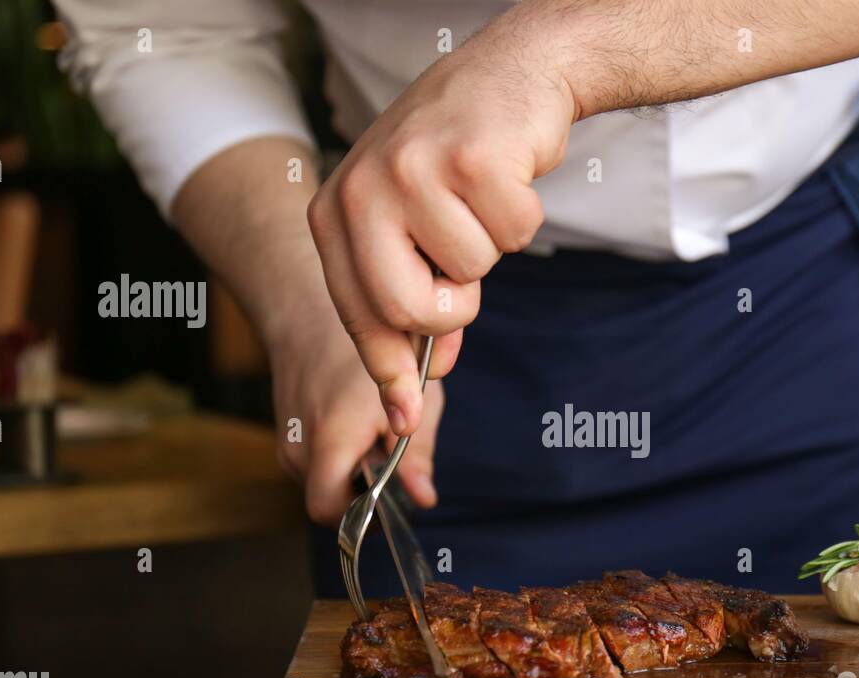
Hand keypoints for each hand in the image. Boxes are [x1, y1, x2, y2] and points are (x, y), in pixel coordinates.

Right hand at [270, 321, 443, 524]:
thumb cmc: (365, 357)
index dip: (359, 517)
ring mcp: (286, 445)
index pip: (327, 510)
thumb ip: (417, 454)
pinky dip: (336, 461)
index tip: (386, 500)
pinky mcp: (284, 439)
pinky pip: (314, 468)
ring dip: (349, 477)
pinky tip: (352, 432)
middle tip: (385, 463)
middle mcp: (299, 448)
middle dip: (360, 495)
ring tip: (369, 439)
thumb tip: (424, 499)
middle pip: (328, 503)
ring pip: (321, 486)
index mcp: (331, 440)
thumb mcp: (411, 399)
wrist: (308, 319)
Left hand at [306, 21, 575, 436]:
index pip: (359, 316)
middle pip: (408, 310)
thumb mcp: (413, 230)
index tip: (404, 419)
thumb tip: (430, 374)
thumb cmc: (455, 163)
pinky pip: (513, 236)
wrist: (506, 77)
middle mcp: (362, 190)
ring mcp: (413, 171)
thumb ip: (413, 299)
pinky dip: (523, 214)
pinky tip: (506, 175)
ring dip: (492, 246)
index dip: (388, 371)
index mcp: (334, 213)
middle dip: (451, 307)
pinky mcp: (468, 159)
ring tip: (479, 198)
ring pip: (471, 272)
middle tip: (462, 265)